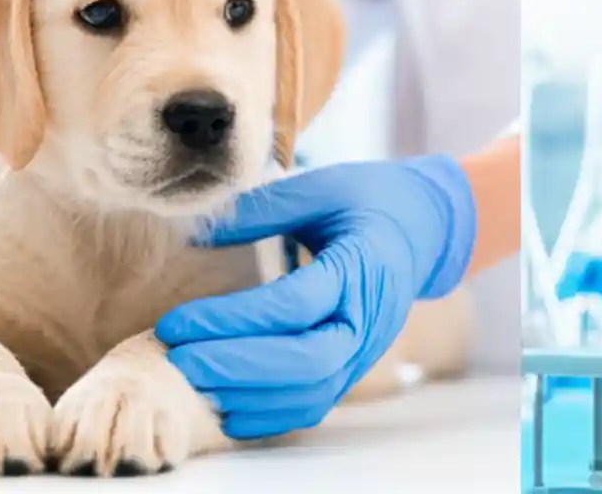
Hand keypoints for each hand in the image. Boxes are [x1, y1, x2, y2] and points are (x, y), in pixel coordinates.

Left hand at [154, 156, 475, 438]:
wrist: (425, 228)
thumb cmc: (369, 200)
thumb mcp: (323, 187)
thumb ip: (265, 208)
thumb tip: (199, 236)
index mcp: (361, 266)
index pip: (296, 306)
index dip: (233, 320)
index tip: (177, 322)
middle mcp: (368, 318)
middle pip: (308, 363)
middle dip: (235, 367)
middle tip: (176, 358)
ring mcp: (365, 349)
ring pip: (312, 393)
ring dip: (247, 396)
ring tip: (192, 379)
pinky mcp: (354, 366)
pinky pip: (315, 405)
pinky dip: (269, 415)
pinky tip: (224, 406)